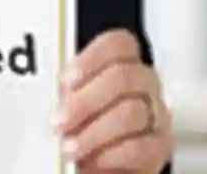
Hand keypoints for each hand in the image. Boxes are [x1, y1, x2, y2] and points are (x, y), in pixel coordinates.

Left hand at [53, 28, 172, 172]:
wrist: (93, 164)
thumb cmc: (79, 129)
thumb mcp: (67, 103)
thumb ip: (65, 92)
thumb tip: (47, 91)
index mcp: (121, 65)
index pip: (119, 44)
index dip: (92, 57)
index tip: (67, 80)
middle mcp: (143, 86)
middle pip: (125, 76)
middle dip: (86, 100)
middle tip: (60, 121)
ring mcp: (155, 115)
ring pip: (133, 112)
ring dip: (94, 132)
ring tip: (70, 148)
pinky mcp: (159, 148)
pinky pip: (142, 147)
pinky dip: (111, 155)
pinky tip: (93, 162)